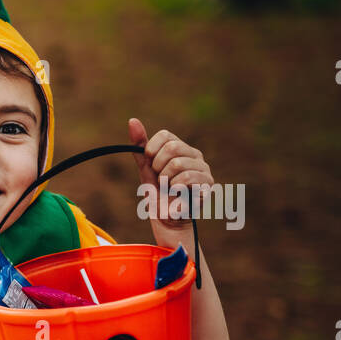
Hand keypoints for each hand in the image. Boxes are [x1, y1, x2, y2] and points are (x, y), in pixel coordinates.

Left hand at [128, 117, 213, 242]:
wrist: (166, 219)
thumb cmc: (157, 194)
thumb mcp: (146, 169)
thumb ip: (140, 146)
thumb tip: (132, 120)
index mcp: (180, 148)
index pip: (165, 135)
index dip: (152, 151)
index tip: (150, 165)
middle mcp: (194, 155)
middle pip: (172, 148)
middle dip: (158, 167)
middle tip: (161, 180)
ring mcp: (203, 168)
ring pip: (178, 163)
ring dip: (166, 181)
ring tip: (169, 189)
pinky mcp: (208, 183)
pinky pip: (186, 178)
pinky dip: (175, 188)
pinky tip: (177, 194)